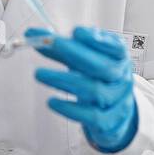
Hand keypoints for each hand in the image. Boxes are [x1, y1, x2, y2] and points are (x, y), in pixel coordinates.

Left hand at [30, 26, 138, 152]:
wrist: (115, 112)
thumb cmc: (97, 79)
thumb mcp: (85, 59)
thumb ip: (62, 46)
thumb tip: (33, 34)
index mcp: (119, 59)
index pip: (115, 48)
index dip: (98, 40)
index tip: (76, 31)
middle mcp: (121, 79)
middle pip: (103, 67)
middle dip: (75, 53)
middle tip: (49, 43)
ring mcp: (117, 102)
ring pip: (94, 90)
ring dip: (64, 80)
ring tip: (39, 73)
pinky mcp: (108, 122)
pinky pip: (91, 116)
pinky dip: (70, 109)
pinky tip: (52, 101)